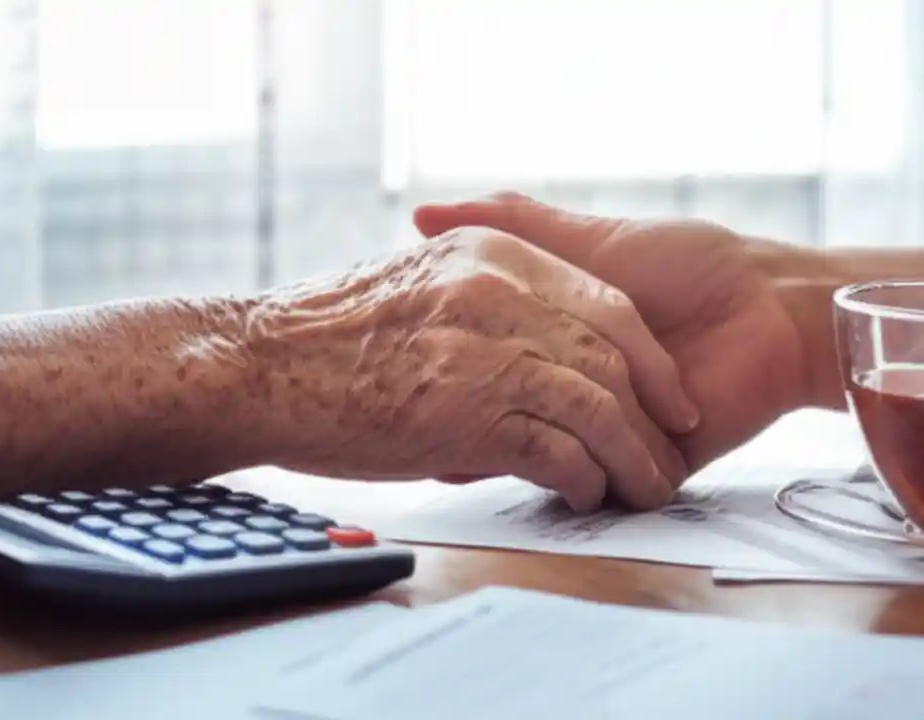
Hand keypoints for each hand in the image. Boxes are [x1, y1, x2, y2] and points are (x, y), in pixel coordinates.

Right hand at [242, 226, 695, 510]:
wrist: (256, 361)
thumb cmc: (330, 331)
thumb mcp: (418, 273)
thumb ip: (484, 281)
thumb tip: (540, 325)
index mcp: (493, 256)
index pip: (608, 303)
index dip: (649, 357)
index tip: (667, 396)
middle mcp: (499, 295)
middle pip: (613, 357)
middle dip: (652, 414)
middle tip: (667, 449)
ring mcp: (484, 354)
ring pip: (597, 407)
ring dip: (631, 456)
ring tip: (645, 487)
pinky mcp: (466, 416)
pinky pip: (556, 450)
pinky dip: (584, 477)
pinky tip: (588, 494)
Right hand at [415, 193, 833, 470]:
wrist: (772, 312)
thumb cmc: (689, 263)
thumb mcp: (588, 238)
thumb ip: (516, 222)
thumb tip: (423, 212)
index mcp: (558, 327)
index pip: (488, 351)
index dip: (449, 361)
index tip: (401, 367)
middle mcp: (574, 375)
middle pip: (508, 405)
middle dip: (469, 415)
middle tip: (415, 421)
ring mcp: (604, 421)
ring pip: (542, 447)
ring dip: (506, 453)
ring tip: (454, 457)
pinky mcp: (635, 463)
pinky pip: (586, 480)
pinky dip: (565, 480)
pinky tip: (536, 477)